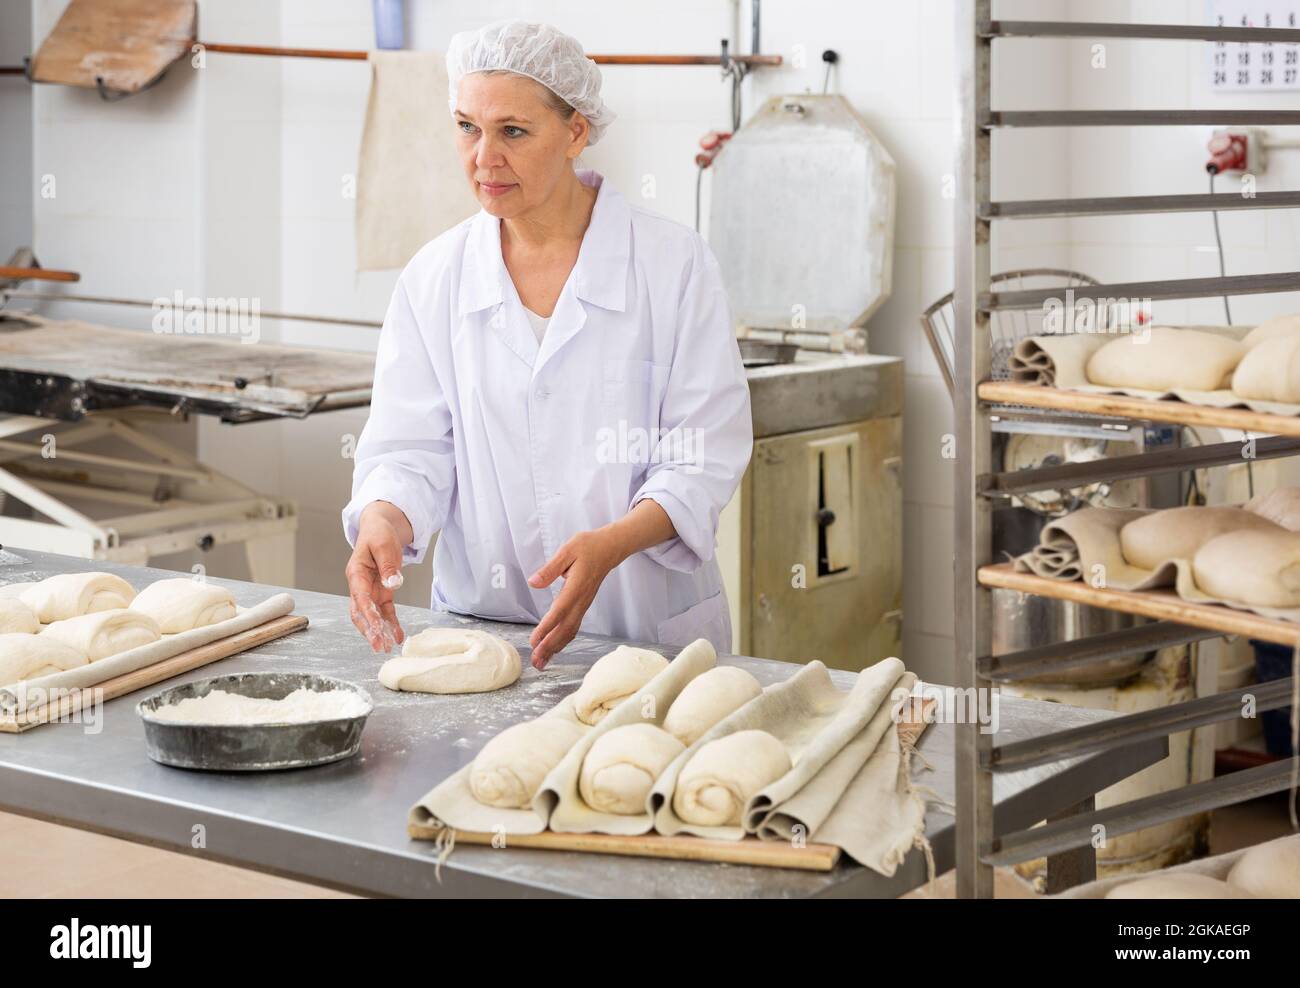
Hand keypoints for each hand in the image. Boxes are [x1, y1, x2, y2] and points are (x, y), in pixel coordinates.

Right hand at [346, 501, 410, 652]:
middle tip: (379, 646)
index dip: (367, 614)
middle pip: (360, 612)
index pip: (360, 598)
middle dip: (369, 630)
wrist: (381, 527)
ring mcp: (370, 590)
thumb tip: (393, 583)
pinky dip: (390, 623)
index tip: (375, 628)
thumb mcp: (384, 545)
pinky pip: (385, 611)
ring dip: (378, 631)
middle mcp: (360, 585)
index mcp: (356, 573)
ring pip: (371, 616)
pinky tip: (398, 636)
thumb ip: (388, 566)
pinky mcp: (382, 592)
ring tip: (388, 647)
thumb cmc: (379, 534)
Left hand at [527, 527, 625, 668]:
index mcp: (576, 587)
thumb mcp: (568, 550)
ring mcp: (584, 604)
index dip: (547, 627)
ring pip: (570, 631)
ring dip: (555, 648)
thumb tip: (533, 582)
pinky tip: (554, 649)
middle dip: (549, 646)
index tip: (534, 641)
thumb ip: (551, 568)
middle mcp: (581, 600)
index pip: (559, 611)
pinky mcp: (584, 605)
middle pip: (565, 628)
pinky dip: (563, 641)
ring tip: (541, 662)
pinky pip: (574, 627)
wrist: (611, 548)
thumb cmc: (589, 546)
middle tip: (535, 662)